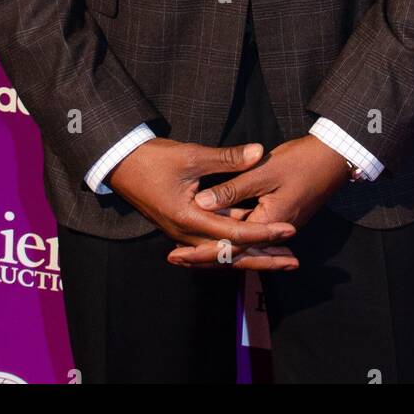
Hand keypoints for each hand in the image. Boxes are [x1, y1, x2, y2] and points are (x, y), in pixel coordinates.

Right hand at [106, 138, 298, 270]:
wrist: (120, 164)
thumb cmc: (153, 159)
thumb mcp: (192, 156)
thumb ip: (227, 158)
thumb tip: (259, 152)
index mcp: (189, 219)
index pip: (235, 234)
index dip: (264, 232)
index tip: (289, 230)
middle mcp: (187, 234)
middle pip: (231, 254)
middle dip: (263, 258)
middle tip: (293, 261)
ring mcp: (184, 233)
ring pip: (223, 252)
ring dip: (252, 253)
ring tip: (281, 255)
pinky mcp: (184, 227)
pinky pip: (213, 243)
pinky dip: (235, 245)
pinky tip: (253, 241)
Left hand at [166, 135, 351, 268]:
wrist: (334, 157)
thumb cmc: (301, 161)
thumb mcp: (264, 171)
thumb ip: (232, 187)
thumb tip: (202, 201)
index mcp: (268, 223)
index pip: (229, 245)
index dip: (201, 250)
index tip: (177, 253)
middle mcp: (274, 231)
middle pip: (235, 250)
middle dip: (204, 255)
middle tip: (174, 259)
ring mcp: (278, 225)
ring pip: (242, 243)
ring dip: (217, 248)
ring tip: (188, 253)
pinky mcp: (280, 216)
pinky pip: (250, 233)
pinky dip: (233, 237)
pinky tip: (218, 235)